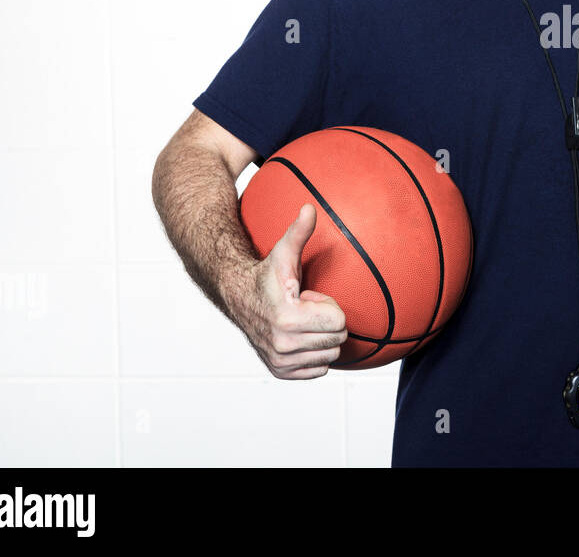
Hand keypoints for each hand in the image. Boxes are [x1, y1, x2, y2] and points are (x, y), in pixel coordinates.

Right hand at [236, 204, 348, 378]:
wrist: (239, 298)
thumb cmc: (267, 275)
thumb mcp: (284, 252)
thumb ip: (299, 232)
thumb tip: (310, 207)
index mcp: (287, 318)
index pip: (340, 322)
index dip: (329, 306)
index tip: (309, 297)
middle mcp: (282, 344)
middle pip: (337, 340)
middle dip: (328, 322)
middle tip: (307, 309)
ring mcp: (280, 361)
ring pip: (330, 356)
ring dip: (321, 338)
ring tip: (301, 322)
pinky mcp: (280, 371)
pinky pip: (319, 370)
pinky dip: (314, 355)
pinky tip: (299, 337)